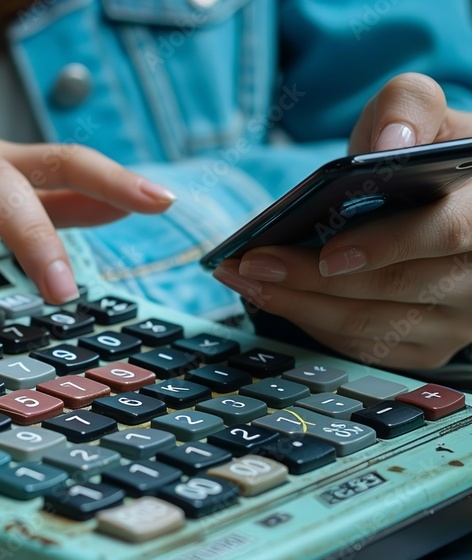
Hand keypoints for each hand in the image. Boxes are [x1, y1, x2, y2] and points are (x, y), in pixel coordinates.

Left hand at [214, 73, 471, 368]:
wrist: (430, 195)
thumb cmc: (421, 152)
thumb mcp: (419, 113)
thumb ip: (408, 108)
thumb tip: (388, 141)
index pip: (449, 233)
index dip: (389, 245)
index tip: (330, 253)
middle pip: (396, 287)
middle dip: (314, 279)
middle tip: (254, 263)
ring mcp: (458, 316)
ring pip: (373, 323)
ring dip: (298, 304)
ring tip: (243, 277)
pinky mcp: (427, 344)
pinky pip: (362, 344)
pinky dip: (309, 321)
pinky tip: (267, 295)